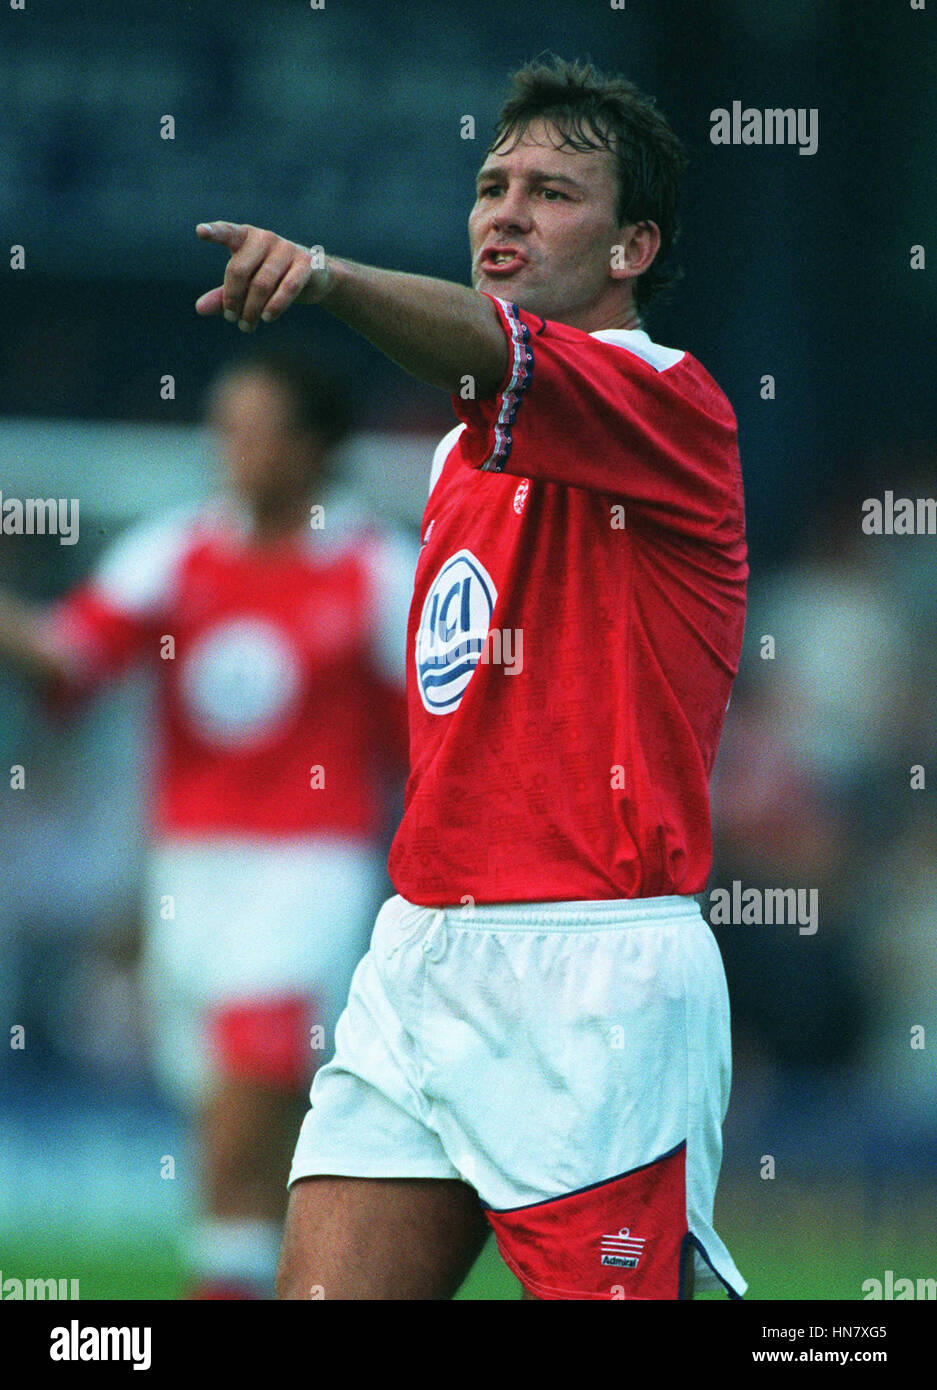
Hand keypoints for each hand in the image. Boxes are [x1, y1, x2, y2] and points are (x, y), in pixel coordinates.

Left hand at [194, 222, 330, 330]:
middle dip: (233, 299)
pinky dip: (275, 306)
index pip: (227, 232)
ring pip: (262, 284)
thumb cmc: (272, 278)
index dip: (214, 232)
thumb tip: (199, 309)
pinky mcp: (306, 264)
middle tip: (231, 319)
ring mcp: (287, 249)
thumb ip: (222, 295)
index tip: (200, 231)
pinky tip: (266, 318)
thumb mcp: (245, 285)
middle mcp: (265, 238)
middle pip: (239, 270)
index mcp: (246, 237)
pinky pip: (288, 287)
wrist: (314, 277)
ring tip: (246, 327)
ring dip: (251, 309)